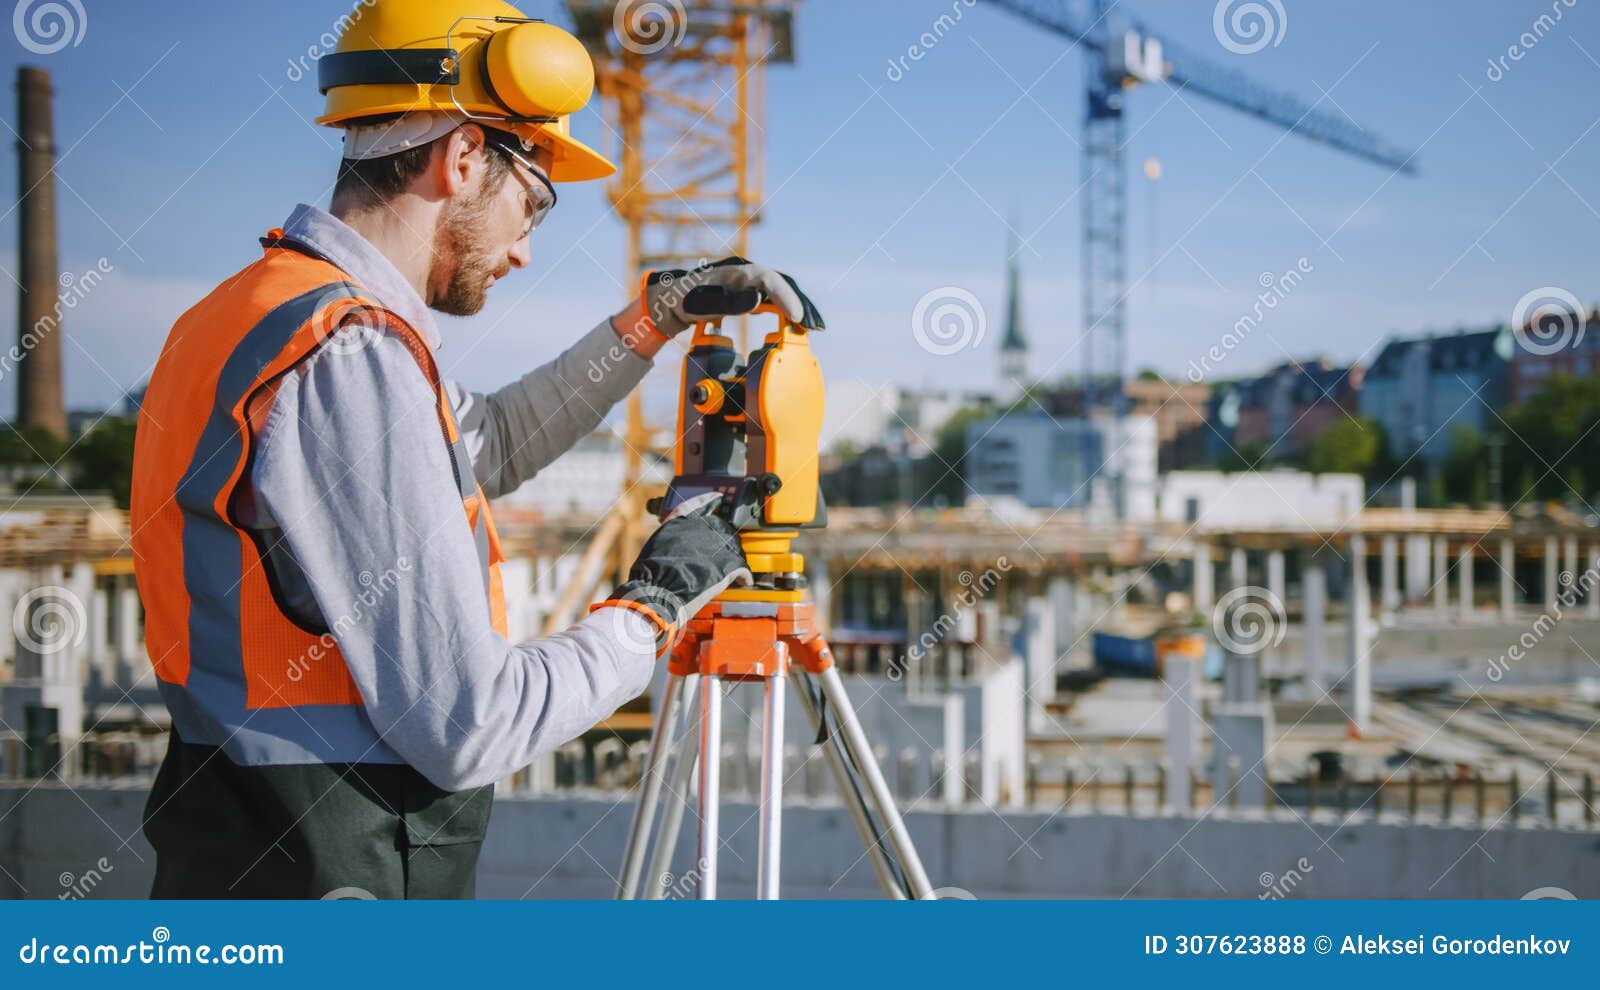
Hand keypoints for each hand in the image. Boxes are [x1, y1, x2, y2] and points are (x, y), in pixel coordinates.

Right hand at [594, 494, 751, 650]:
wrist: (658, 590)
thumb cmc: (651, 573)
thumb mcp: (655, 545)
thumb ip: (671, 539)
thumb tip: (678, 546)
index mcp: (681, 520)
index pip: (700, 503)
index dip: (710, 500)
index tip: (717, 498)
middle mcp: (701, 527)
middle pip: (723, 529)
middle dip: (723, 542)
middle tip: (721, 557)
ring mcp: (717, 544)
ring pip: (735, 548)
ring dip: (734, 559)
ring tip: (732, 572)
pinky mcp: (728, 565)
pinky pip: (744, 569)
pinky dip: (744, 577)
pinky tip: (743, 581)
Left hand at [644, 256, 824, 337]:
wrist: (668, 300)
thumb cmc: (681, 300)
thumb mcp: (699, 303)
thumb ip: (727, 303)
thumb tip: (758, 302)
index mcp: (735, 272)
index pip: (768, 280)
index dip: (785, 297)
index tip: (797, 317)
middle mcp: (746, 274)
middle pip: (783, 283)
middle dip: (801, 304)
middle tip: (815, 327)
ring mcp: (748, 283)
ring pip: (782, 291)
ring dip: (800, 307)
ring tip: (814, 328)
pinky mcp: (748, 294)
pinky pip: (775, 298)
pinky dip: (789, 310)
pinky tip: (798, 324)